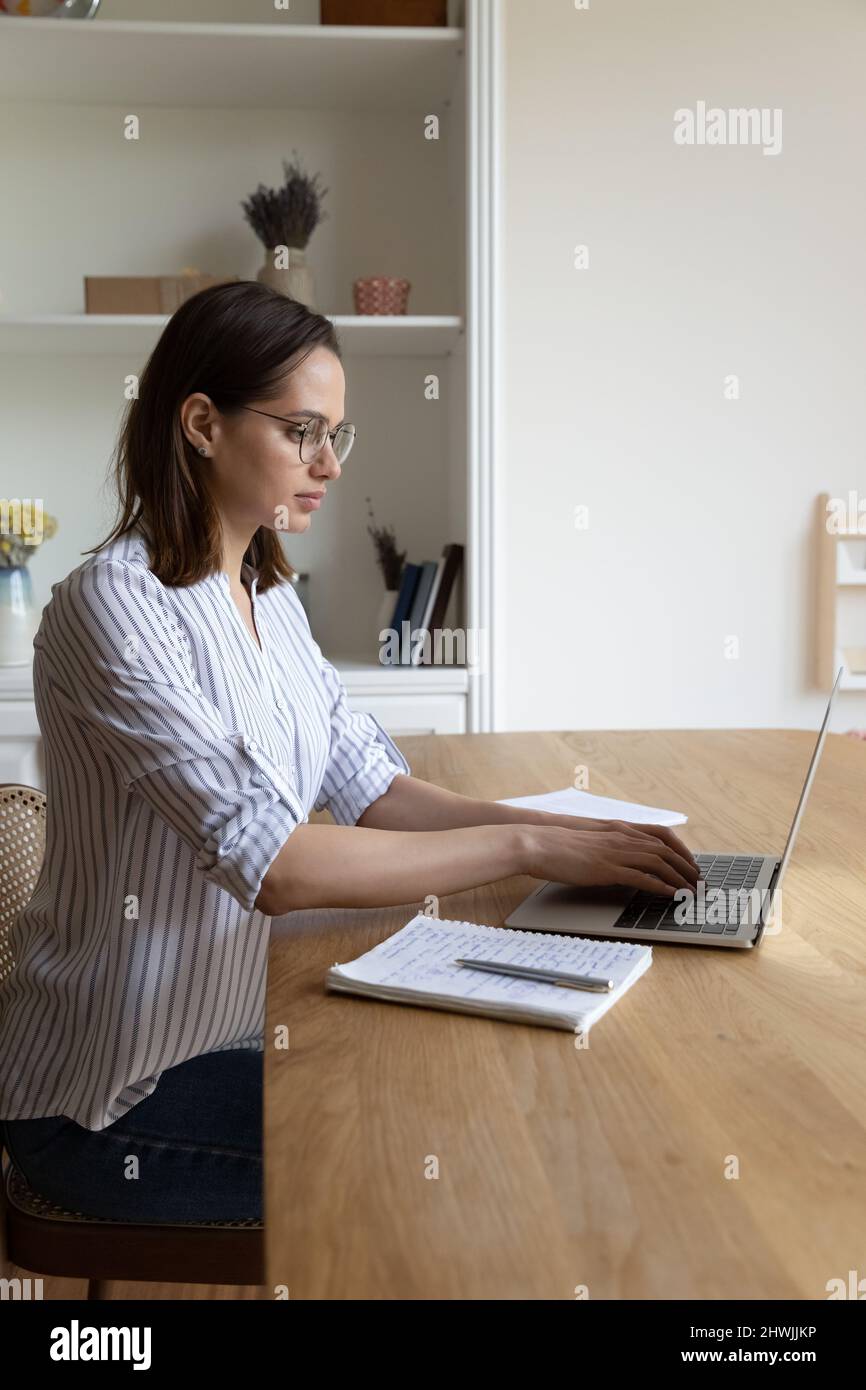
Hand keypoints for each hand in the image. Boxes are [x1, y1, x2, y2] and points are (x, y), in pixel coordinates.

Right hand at [532, 812, 700, 876]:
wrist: (539, 844)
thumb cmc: (560, 846)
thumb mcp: (591, 843)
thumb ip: (610, 848)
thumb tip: (622, 863)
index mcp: (619, 830)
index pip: (661, 836)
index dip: (680, 850)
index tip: (690, 864)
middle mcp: (622, 837)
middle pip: (666, 850)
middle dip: (686, 866)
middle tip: (699, 881)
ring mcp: (616, 852)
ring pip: (659, 862)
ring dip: (680, 878)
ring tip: (691, 891)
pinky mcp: (608, 868)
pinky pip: (642, 877)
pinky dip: (661, 886)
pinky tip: (671, 895)